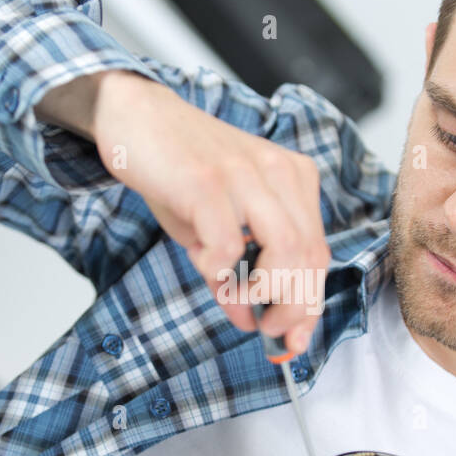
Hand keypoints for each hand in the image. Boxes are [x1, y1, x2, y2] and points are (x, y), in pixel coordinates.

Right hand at [85, 71, 329, 350]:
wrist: (137, 116)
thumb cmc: (180, 173)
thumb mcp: (216, 226)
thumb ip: (239, 271)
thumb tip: (250, 322)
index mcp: (294, 178)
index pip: (319, 252)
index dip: (310, 304)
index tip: (295, 339)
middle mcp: (279, 172)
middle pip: (309, 256)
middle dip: (292, 307)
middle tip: (266, 329)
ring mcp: (246, 173)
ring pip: (285, 248)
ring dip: (264, 291)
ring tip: (238, 303)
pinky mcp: (208, 180)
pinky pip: (228, 243)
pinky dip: (219, 270)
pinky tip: (203, 264)